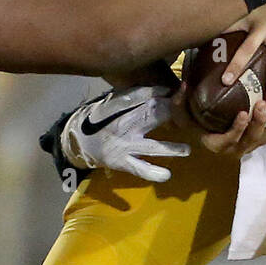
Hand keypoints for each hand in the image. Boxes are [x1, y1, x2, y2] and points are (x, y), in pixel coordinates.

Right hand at [61, 85, 187, 181]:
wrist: (78, 141)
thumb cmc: (100, 119)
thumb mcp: (111, 103)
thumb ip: (132, 98)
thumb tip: (162, 89)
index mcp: (116, 108)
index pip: (135, 97)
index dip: (153, 92)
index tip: (171, 89)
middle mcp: (121, 126)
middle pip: (148, 118)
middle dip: (168, 114)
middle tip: (186, 113)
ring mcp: (123, 146)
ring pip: (150, 147)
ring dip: (170, 148)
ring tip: (187, 150)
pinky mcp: (122, 162)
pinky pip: (139, 169)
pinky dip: (153, 173)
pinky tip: (166, 175)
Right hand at [171, 87, 265, 156]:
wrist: (204, 128)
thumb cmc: (193, 121)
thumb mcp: (181, 113)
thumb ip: (180, 101)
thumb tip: (184, 84)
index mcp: (218, 144)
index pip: (229, 140)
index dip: (237, 129)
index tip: (242, 114)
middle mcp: (238, 147)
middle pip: (253, 138)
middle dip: (259, 122)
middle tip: (261, 103)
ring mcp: (253, 141)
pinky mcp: (263, 134)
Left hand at [218, 0, 265, 118]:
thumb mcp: (259, 12)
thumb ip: (243, 25)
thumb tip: (219, 41)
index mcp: (252, 20)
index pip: (230, 30)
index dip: (216, 39)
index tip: (201, 51)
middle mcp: (265, 27)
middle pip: (248, 49)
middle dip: (237, 67)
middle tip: (226, 83)